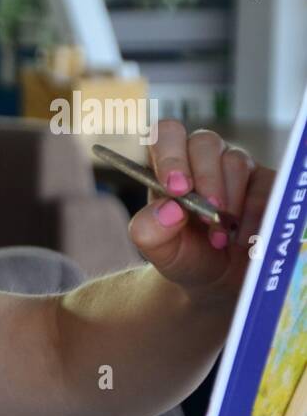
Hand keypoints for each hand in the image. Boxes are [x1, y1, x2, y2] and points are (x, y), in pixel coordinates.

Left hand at [127, 121, 276, 308]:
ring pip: (235, 160)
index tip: (178, 188)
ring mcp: (234, 167)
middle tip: (207, 214)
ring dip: (229, 201)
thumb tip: (168, 209)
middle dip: (206, 179)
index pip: (166, 135)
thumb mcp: (159, 250)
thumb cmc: (184, 255)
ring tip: (220, 238)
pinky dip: (255, 213)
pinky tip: (244, 238)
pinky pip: (266, 183)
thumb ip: (149, 231)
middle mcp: (200, 160)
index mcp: (167, 167)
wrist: (217, 279)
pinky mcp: (265, 182)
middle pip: (204, 142)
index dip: (171, 154)